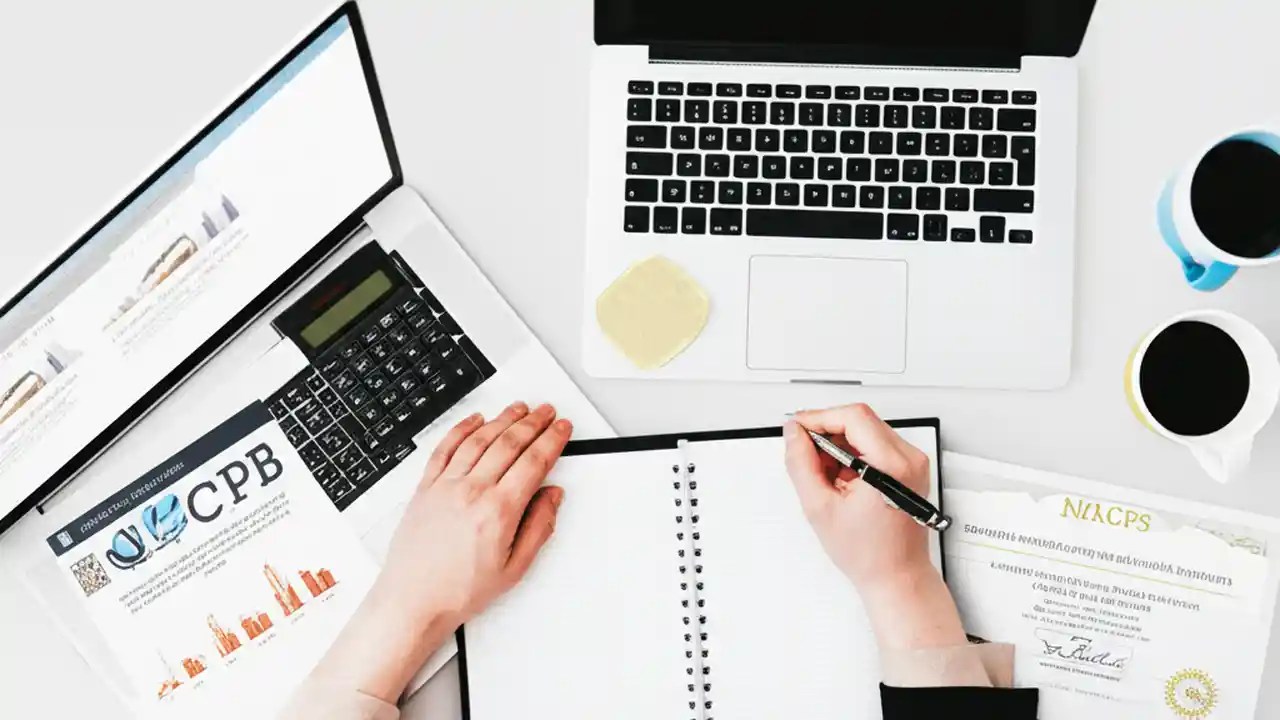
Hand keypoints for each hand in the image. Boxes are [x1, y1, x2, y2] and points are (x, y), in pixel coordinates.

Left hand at [373, 401, 569, 628]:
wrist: (413, 601)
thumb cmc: (458, 591)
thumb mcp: (514, 569)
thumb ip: (538, 527)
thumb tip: (551, 497)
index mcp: (498, 511)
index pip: (534, 462)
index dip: (552, 440)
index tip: (562, 429)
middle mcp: (471, 492)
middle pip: (509, 443)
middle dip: (533, 423)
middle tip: (547, 412)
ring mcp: (445, 486)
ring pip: (479, 439)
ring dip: (503, 419)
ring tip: (518, 409)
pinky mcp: (425, 488)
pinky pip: (445, 448)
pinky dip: (462, 429)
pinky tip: (474, 421)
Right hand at [784, 403, 964, 651]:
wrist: (897, 576)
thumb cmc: (869, 554)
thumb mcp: (820, 507)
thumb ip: (801, 464)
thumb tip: (794, 434)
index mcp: (891, 466)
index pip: (852, 417)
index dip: (819, 417)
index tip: (798, 427)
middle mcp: (909, 459)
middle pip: (860, 420)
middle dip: (827, 430)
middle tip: (805, 451)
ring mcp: (913, 463)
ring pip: (867, 430)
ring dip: (839, 442)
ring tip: (824, 473)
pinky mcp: (910, 468)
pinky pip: (876, 444)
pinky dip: (853, 453)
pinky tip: (841, 477)